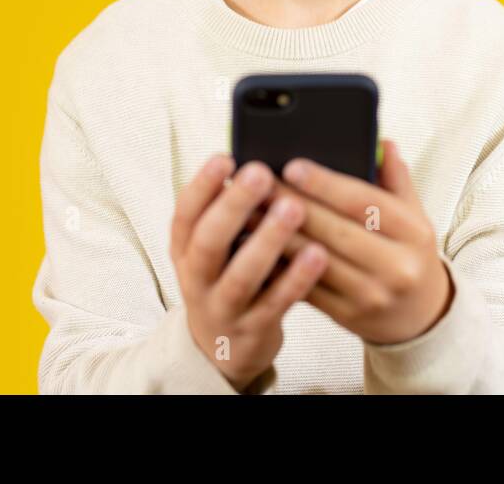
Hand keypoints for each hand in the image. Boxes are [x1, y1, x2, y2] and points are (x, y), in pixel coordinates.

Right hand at [170, 154, 328, 390]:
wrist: (223, 346)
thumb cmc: (229, 275)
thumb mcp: (218, 247)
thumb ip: (234, 213)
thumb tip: (267, 165)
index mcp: (185, 249)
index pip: (185, 213)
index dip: (202, 186)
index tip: (225, 157)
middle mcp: (196, 277)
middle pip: (209, 241)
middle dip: (234, 206)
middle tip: (260, 173)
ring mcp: (222, 307)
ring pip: (241, 276)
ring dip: (268, 240)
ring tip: (294, 208)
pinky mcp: (252, 329)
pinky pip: (275, 303)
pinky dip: (296, 279)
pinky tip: (318, 254)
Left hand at [263, 139, 453, 344]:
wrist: (421, 315)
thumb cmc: (409, 254)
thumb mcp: (414, 214)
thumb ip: (395, 178)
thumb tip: (379, 142)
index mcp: (414, 233)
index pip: (365, 202)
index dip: (326, 184)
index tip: (292, 166)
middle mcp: (397, 266)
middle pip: (335, 231)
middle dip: (293, 206)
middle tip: (258, 185)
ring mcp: (371, 295)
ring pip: (315, 260)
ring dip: (278, 236)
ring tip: (249, 212)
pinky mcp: (347, 315)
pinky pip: (307, 288)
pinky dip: (280, 267)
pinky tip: (258, 247)